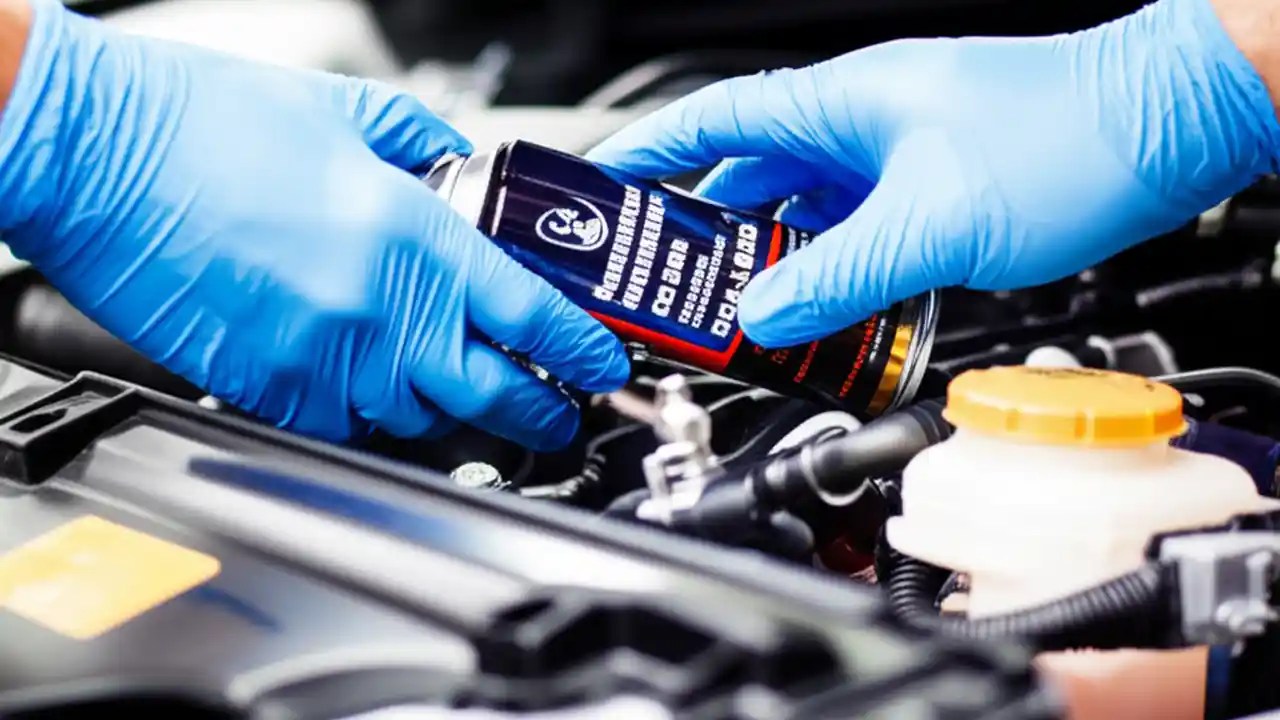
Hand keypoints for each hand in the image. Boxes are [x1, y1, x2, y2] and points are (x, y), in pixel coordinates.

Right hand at [0, 0, 628, 449]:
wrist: (96, 155)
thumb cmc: (203, 123)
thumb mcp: (343, 110)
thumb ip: (422, 145)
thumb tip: (461, 170)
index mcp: (410, 236)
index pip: (530, 314)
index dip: (581, 350)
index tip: (601, 365)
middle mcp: (376, 311)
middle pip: (490, 394)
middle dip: (536, 413)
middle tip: (553, 416)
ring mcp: (321, 360)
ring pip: (418, 419)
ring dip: (448, 408)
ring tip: (456, 387)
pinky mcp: (268, 390)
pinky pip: (346, 426)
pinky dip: (372, 414)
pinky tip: (371, 382)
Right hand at [587, 0, 1279, 347]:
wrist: (1170, 130)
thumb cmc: (1068, 136)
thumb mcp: (933, 221)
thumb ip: (839, 277)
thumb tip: (764, 317)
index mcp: (841, 104)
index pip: (714, 120)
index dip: (651, 154)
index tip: (607, 189)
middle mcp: (860, 125)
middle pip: (751, 178)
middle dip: (707, 236)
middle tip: (671, 291)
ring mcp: (894, 158)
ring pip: (805, 215)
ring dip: (777, 266)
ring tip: (743, 319)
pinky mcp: (931, 191)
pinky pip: (857, 235)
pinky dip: (834, 276)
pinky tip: (829, 317)